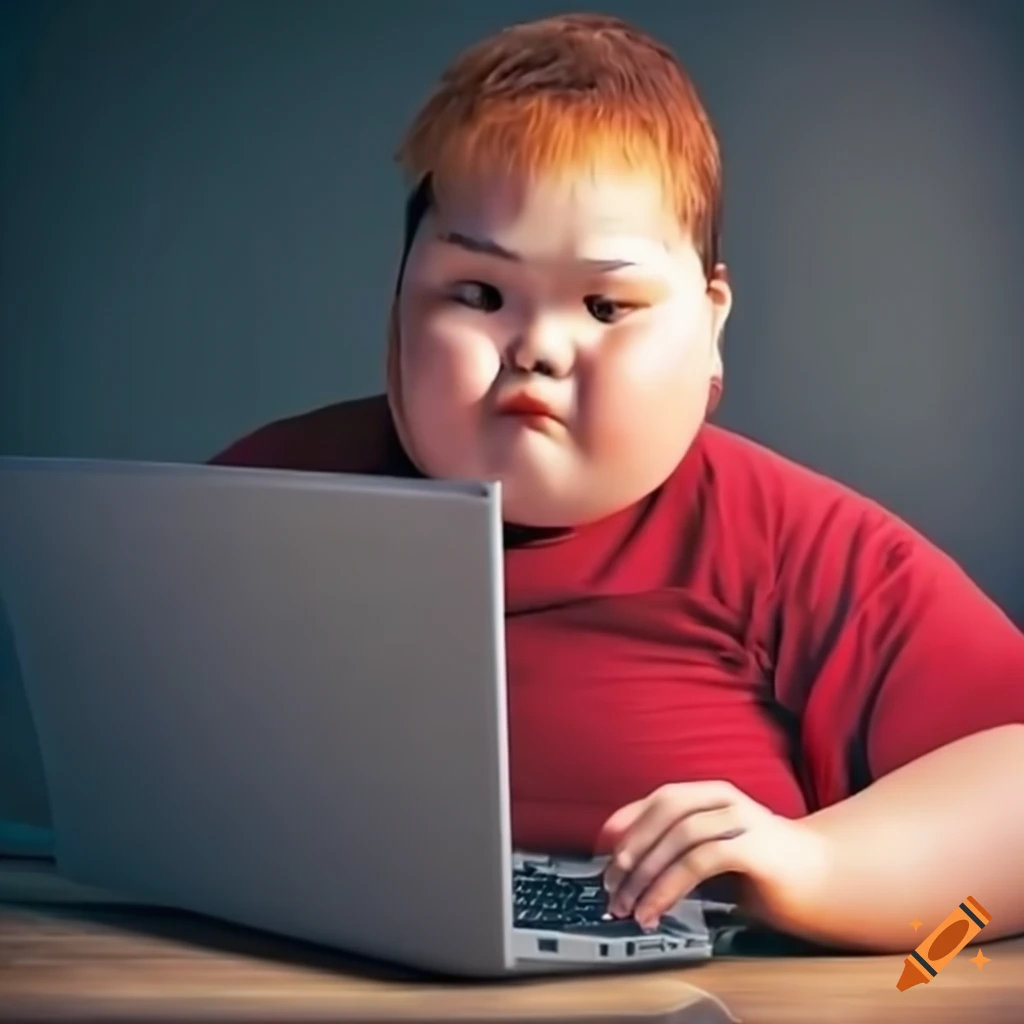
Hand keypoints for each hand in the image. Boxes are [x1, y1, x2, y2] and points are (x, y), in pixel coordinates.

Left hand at [596, 781, 832, 931]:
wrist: (829, 882)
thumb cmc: (767, 871)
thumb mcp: (715, 854)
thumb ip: (682, 850)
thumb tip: (630, 864)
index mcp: (714, 794)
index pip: (659, 798)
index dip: (627, 821)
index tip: (601, 851)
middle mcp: (726, 799)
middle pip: (663, 810)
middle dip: (630, 849)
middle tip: (610, 885)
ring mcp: (742, 820)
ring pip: (678, 836)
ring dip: (645, 874)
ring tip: (629, 908)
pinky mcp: (754, 849)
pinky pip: (699, 862)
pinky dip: (669, 886)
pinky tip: (657, 910)